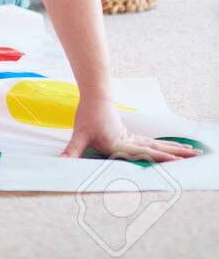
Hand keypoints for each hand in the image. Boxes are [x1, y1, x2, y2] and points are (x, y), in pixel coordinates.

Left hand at [60, 98, 202, 162]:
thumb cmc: (87, 115)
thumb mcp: (79, 134)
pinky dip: (165, 147)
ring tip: (193, 151)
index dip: (160, 157)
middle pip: (157, 148)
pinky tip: (174, 150)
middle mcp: (129, 142)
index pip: (143, 153)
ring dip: (175, 149)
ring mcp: (132, 139)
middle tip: (197, 154)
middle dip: (177, 153)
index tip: (176, 160)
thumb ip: (72, 150)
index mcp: (119, 144)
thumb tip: (61, 162)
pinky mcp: (131, 136)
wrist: (95, 96)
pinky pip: (151, 144)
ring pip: (157, 145)